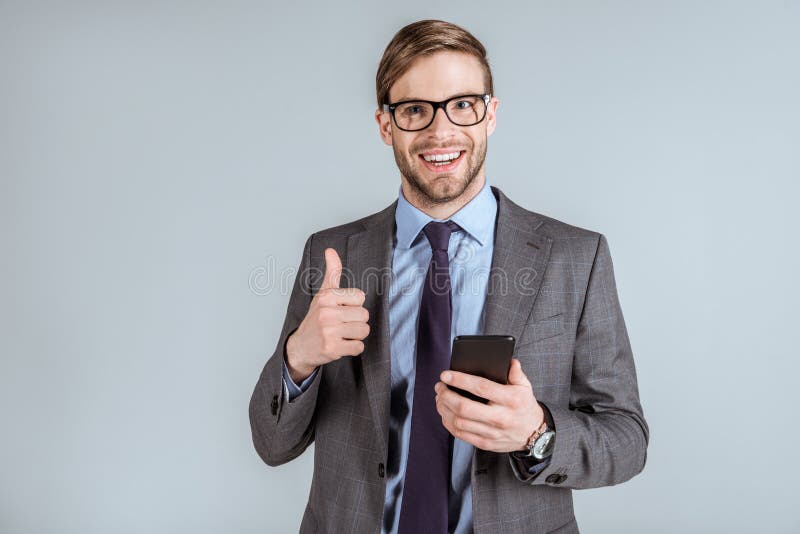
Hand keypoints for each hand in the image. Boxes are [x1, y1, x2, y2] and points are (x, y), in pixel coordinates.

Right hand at [284, 248, 369, 381]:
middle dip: (356, 322)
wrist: (300, 346)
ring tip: (342, 335)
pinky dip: (353, 348)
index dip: (354, 305)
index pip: (360, 297)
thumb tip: (330, 250)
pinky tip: (340, 345)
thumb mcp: (323, 293)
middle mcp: (326, 312)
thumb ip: (332, 272)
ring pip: (363, 331)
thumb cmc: (316, 318)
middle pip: (364, 315)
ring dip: (356, 335)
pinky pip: (359, 347)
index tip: (342, 310)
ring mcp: (328, 331)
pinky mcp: (332, 348)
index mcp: (326, 296)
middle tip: (342, 325)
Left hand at [434, 359, 543, 452]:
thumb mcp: (525, 387)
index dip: (460, 380)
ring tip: (439, 398)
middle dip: (446, 395)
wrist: (533, 434)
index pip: (481, 387)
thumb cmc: (525, 406)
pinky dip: (448, 423)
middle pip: (465, 407)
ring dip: (444, 408)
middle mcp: (500, 417)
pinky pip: (461, 434)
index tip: (445, 375)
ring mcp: (492, 433)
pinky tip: (445, 413)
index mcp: (511, 400)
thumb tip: (510, 361)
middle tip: (440, 386)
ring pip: (459, 422)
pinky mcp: (485, 443)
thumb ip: (516, 373)